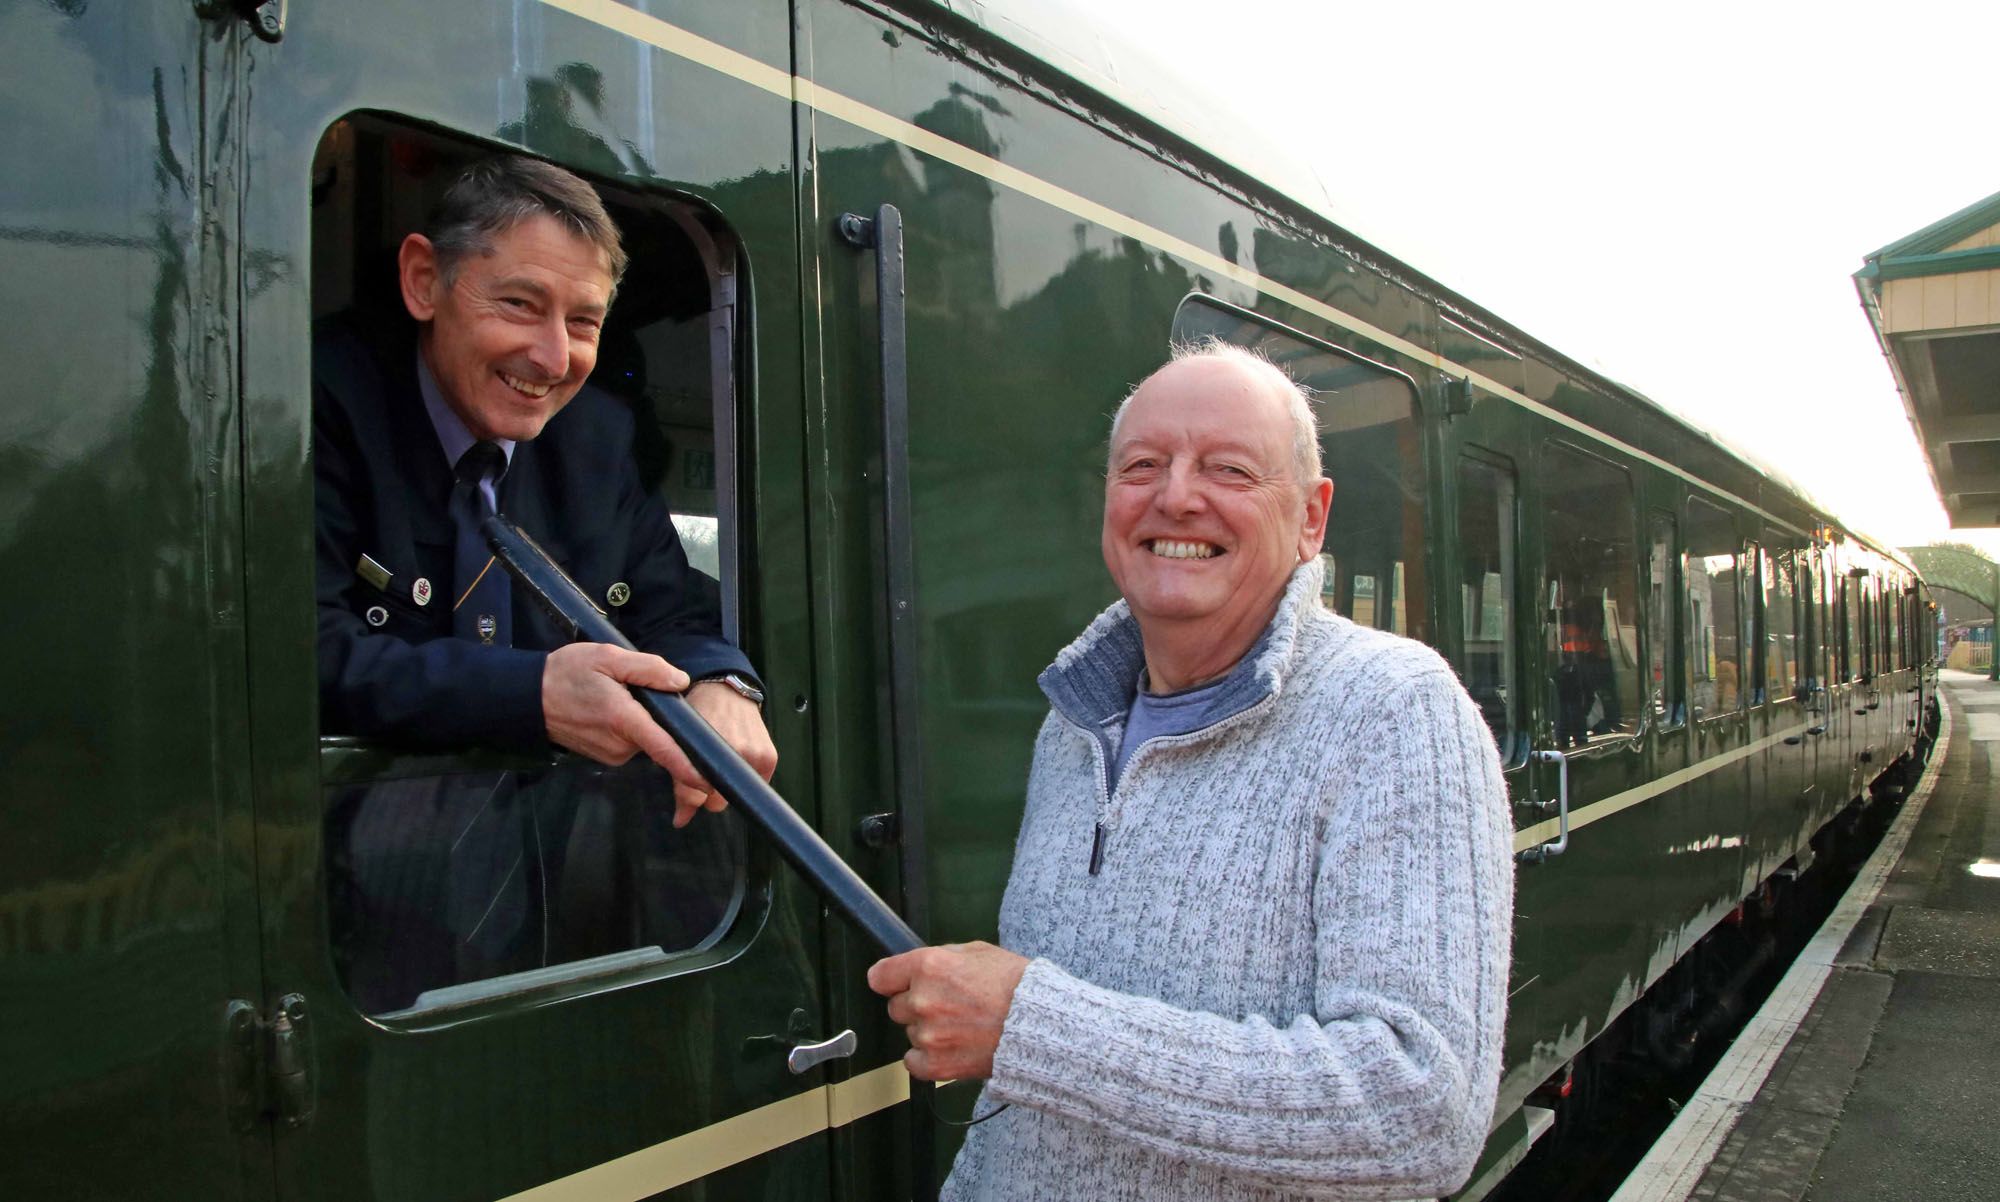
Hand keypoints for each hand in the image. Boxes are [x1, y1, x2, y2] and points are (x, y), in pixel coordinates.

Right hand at [542, 644, 711, 819]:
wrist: (528, 698)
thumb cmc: (566, 674)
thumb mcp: (607, 656)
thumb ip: (648, 668)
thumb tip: (680, 682)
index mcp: (625, 720)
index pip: (665, 748)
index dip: (690, 767)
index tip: (712, 780)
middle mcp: (620, 745)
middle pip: (659, 734)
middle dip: (658, 715)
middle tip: (632, 689)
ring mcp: (612, 754)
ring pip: (645, 737)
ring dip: (640, 720)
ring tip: (614, 697)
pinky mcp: (606, 756)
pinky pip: (630, 741)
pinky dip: (628, 726)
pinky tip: (607, 710)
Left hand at [683, 680, 778, 825]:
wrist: (726, 691)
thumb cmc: (699, 713)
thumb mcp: (682, 744)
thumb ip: (680, 785)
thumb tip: (680, 822)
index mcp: (709, 750)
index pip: (701, 797)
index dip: (694, 795)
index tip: (693, 784)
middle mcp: (735, 752)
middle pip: (720, 801)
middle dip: (710, 793)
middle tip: (706, 769)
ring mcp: (755, 755)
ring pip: (738, 795)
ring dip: (728, 785)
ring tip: (722, 760)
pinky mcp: (770, 757)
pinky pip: (756, 785)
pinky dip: (746, 778)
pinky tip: (737, 759)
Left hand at [867, 942, 1028, 1081]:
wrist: (1039, 1026)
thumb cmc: (1016, 987)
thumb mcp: (978, 952)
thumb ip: (941, 958)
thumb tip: (918, 965)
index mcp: (929, 967)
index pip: (880, 976)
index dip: (890, 979)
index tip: (893, 983)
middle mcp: (923, 1000)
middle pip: (896, 1006)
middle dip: (916, 1004)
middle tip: (947, 1005)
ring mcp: (928, 1035)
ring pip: (909, 1032)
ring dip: (927, 1030)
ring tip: (960, 1026)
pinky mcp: (936, 1064)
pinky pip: (913, 1061)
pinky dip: (927, 1057)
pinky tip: (951, 1047)